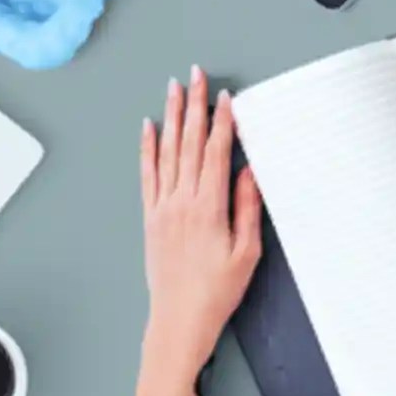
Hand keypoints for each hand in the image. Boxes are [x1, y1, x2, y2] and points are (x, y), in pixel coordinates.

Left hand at [140, 66, 262, 380]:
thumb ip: (247, 208)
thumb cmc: (217, 292)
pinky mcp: (150, 217)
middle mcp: (182, 202)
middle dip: (194, 105)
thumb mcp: (246, 253)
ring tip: (174, 88)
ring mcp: (162, 207)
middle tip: (197, 75)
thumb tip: (248, 171)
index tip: (226, 97)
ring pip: (167, 152)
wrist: (179, 320)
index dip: (222, 122)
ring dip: (171, 116)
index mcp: (209, 208)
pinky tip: (149, 127)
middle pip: (188, 143)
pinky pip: (147, 174)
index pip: (215, 153)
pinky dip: (148, 148)